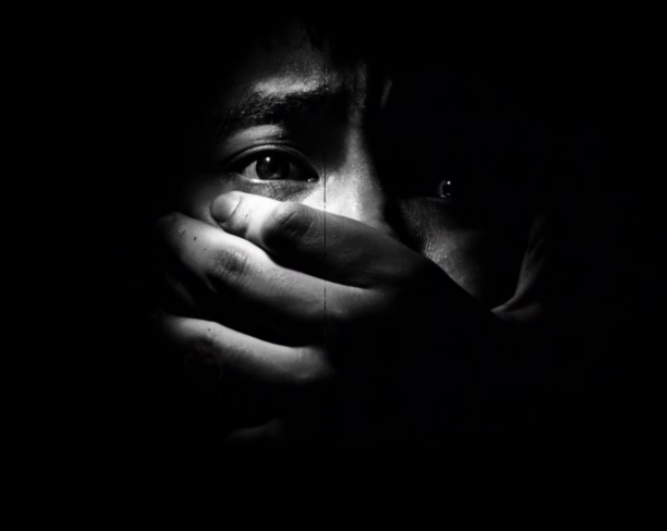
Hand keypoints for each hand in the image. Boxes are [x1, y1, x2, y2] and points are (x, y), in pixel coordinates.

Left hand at [152, 191, 536, 445]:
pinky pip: (231, 437)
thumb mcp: (516, 303)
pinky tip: (191, 402)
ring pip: (214, 354)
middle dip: (184, 248)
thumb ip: (494, 253)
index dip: (245, 213)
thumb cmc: (508, 373)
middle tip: (157, 235)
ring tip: (146, 315)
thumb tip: (496, 213)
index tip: (220, 209)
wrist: (520, 427)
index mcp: (400, 289)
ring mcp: (322, 402)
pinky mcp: (307, 456)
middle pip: (238, 276)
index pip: (294, 230)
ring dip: (169, 329)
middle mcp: (353, 336)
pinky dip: (206, 417)